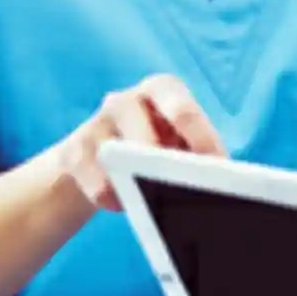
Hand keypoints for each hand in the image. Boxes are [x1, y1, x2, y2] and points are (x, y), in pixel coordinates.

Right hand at [58, 74, 225, 211]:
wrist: (100, 157)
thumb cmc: (157, 147)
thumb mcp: (179, 143)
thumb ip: (198, 155)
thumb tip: (222, 182)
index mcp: (164, 91)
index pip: (184, 112)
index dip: (202, 144)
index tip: (216, 172)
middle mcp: (128, 100)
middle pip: (147, 132)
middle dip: (163, 163)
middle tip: (180, 187)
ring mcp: (97, 123)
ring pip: (116, 154)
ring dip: (134, 182)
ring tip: (148, 204)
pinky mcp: (74, 151)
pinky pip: (95, 181)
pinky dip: (111, 197)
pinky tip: (121, 204)